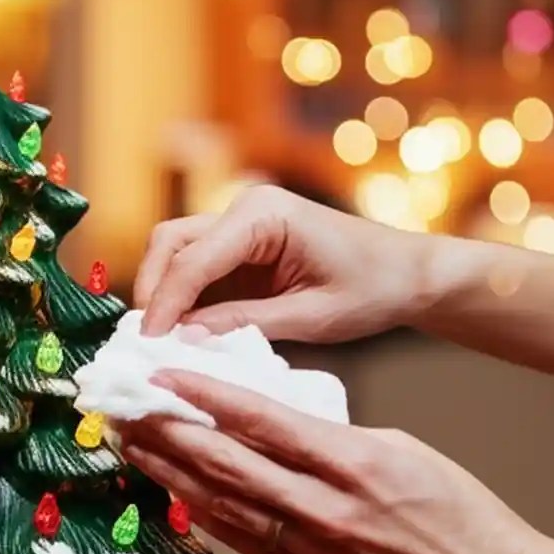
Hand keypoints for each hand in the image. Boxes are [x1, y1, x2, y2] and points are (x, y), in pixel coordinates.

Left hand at [118, 370, 542, 553]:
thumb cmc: (451, 507)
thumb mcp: (396, 445)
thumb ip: (326, 431)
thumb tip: (267, 412)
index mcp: (350, 461)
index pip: (260, 420)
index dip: (205, 395)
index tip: (165, 375)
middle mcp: (321, 506)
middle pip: (225, 463)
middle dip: (168, 432)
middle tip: (128, 408)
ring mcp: (309, 546)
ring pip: (220, 502)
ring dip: (170, 471)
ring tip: (134, 445)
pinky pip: (240, 538)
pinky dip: (202, 511)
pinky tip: (174, 490)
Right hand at [135, 185, 435, 339]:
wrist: (408, 274)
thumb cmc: (372, 289)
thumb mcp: (310, 317)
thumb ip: (242, 325)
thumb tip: (183, 340)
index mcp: (264, 215)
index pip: (193, 260)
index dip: (164, 304)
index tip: (146, 345)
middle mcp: (244, 208)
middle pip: (170, 243)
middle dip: (151, 291)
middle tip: (145, 342)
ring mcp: (239, 224)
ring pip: (174, 251)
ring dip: (161, 293)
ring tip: (158, 340)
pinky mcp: (240, 246)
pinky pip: (196, 267)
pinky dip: (181, 297)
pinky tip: (179, 332)